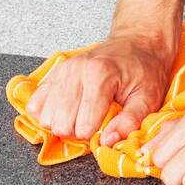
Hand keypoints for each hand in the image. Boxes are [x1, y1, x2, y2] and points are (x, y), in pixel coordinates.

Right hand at [26, 34, 176, 144]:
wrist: (137, 42)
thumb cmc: (144, 70)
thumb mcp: (149, 98)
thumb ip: (130, 122)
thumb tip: (107, 142)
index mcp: (100, 76)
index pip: (83, 126)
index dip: (96, 134)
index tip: (107, 126)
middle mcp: (76, 71)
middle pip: (61, 124)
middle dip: (78, 132)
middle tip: (96, 122)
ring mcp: (62, 71)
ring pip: (45, 117)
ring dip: (63, 123)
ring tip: (83, 115)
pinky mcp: (54, 73)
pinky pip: (36, 104)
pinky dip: (48, 113)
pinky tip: (66, 110)